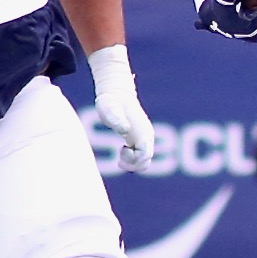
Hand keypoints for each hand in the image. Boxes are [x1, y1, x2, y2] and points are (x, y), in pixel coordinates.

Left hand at [87, 45, 154, 171]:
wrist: (116, 92)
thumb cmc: (111, 101)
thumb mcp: (110, 108)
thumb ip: (116, 119)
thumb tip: (125, 130)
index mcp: (143, 131)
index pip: (146, 154)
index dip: (134, 159)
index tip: (121, 151)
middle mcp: (147, 136)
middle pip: (147, 160)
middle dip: (133, 164)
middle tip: (118, 161)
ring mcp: (144, 138)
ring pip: (145, 159)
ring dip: (133, 163)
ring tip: (120, 158)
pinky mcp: (139, 138)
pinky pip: (140, 155)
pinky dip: (132, 159)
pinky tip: (122, 151)